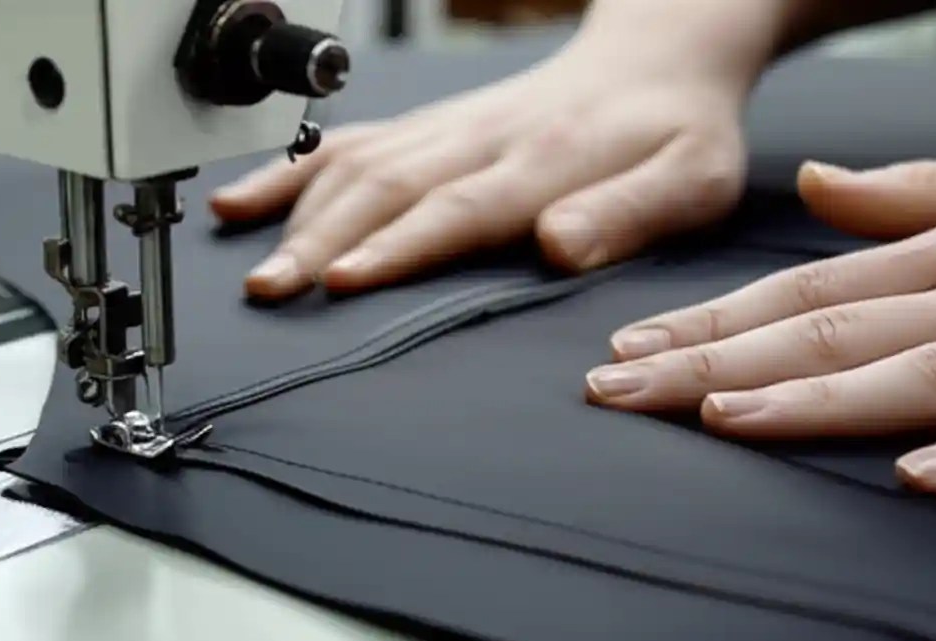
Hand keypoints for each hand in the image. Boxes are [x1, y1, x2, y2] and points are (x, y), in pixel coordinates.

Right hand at [212, 37, 749, 300]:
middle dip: (320, 238)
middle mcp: (484, 135)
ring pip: (357, 162)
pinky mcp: (428, 124)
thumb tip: (559, 244)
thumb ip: (629, 211)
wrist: (658, 56)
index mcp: (548, 156)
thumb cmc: (677, 130)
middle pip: (388, 185)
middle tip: (270, 290)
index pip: (460, 204)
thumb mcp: (692, 177)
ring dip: (295, 212)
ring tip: (252, 267)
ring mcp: (448, 125)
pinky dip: (292, 170)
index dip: (398, 242)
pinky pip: (351, 141)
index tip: (341, 277)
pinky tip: (243, 199)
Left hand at [586, 152, 935, 494]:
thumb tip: (819, 185)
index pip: (813, 291)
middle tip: (614, 391)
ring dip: (817, 397)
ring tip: (719, 420)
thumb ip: (928, 194)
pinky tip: (914, 477)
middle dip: (714, 363)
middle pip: (832, 331)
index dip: (713, 321)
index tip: (624, 348)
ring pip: (921, 370)